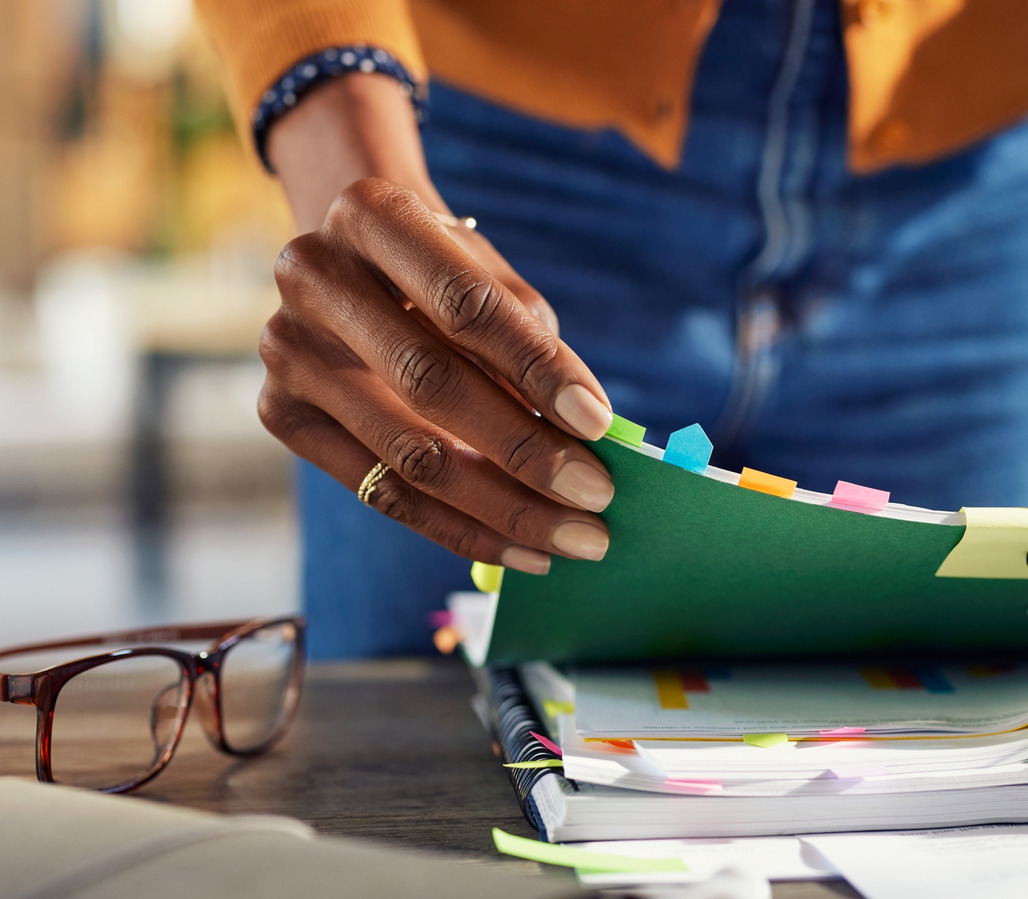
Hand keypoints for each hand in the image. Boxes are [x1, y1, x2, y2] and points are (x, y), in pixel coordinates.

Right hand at [258, 178, 615, 573]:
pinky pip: (382, 492)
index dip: (537, 368)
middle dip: (525, 451)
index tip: (598, 422)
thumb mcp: (490, 276)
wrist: (352, 262)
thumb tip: (585, 434)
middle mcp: (313, 275)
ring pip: (408, 454)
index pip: (467, 304)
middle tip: (597, 495)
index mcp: (373, 215)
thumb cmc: (442, 271)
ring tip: (573, 536)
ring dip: (503, 507)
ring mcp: (286, 348)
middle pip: (432, 384)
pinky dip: (460, 528)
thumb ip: (532, 342)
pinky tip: (522, 547)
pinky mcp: (281, 413)